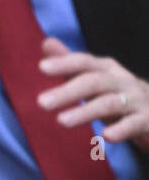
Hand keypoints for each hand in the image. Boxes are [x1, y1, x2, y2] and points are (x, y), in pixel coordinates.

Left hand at [38, 37, 148, 152]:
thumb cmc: (120, 94)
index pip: (85, 63)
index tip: (42, 67)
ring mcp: (136, 100)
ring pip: (110, 103)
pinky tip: (106, 136)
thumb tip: (46, 42)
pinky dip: (121, 129)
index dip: (65, 63)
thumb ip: (71, 64)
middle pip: (94, 82)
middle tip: (42, 102)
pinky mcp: (147, 120)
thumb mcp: (96, 77)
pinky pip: (134, 124)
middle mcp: (122, 81)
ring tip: (62, 121)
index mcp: (107, 71)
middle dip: (68, 91)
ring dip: (86, 111)